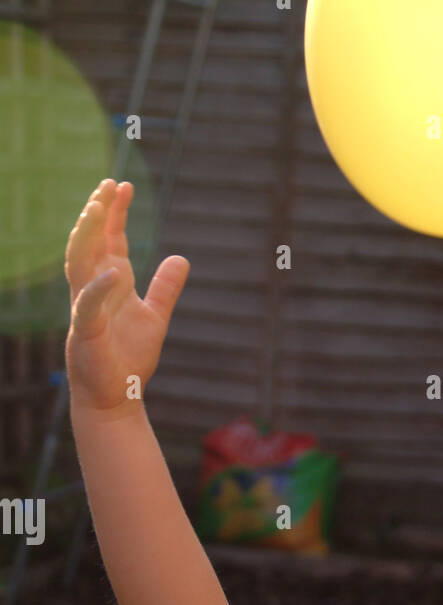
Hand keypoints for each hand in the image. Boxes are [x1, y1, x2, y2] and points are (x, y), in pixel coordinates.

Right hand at [64, 179, 188, 413]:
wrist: (117, 397)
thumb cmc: (130, 359)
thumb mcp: (155, 317)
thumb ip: (165, 289)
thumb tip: (181, 258)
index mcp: (109, 282)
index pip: (108, 239)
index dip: (115, 213)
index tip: (123, 185)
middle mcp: (93, 288)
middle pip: (89, 241)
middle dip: (97, 213)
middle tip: (107, 185)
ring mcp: (86, 308)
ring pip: (78, 263)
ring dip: (87, 236)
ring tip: (98, 209)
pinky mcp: (85, 331)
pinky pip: (88, 304)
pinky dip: (100, 288)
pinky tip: (115, 272)